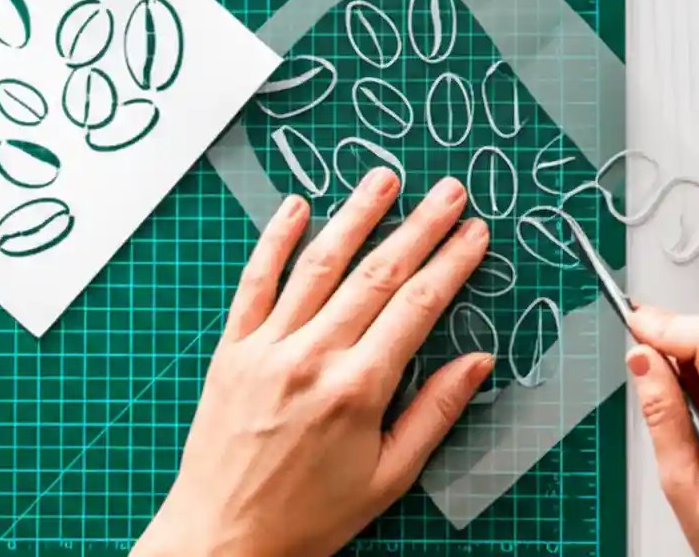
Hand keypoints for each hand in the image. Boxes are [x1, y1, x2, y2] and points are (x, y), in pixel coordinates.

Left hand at [133, 168, 492, 556]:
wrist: (221, 540)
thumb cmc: (309, 518)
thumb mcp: (390, 476)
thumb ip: (435, 412)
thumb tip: (477, 362)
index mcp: (358, 389)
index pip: (418, 306)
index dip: (452, 263)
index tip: (475, 233)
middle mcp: (312, 357)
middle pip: (377, 274)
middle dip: (420, 226)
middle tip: (450, 192)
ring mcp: (267, 348)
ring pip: (319, 265)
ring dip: (356, 215)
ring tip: (385, 178)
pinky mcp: (232, 350)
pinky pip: (254, 283)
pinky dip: (275, 241)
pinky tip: (296, 207)